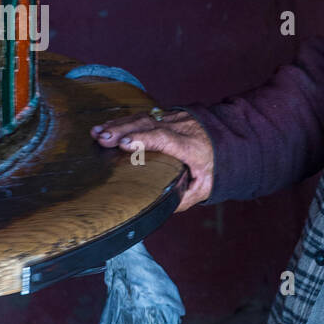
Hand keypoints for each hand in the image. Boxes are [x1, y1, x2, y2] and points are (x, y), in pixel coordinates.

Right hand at [90, 108, 213, 212]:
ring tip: (97, 133)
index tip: (125, 144)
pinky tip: (105, 127)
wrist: (226, 136)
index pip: (166, 139)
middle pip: (149, 125)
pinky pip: (142, 116)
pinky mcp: (166, 115)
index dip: (144, 139)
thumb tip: (163, 208)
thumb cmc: (214, 164)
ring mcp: (173, 118)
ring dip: (118, 125)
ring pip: (143, 118)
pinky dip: (122, 121)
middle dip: (124, 131)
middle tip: (102, 138)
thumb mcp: (207, 185)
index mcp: (192, 146)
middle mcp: (181, 128)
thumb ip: (187, 197)